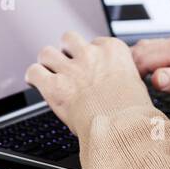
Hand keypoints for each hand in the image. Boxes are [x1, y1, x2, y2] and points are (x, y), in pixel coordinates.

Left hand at [26, 31, 151, 135]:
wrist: (123, 128)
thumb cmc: (133, 113)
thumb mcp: (136, 85)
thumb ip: (122, 77)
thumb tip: (117, 84)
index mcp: (113, 51)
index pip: (94, 42)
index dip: (89, 55)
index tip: (89, 66)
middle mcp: (91, 55)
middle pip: (68, 39)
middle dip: (65, 51)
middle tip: (67, 65)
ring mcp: (71, 69)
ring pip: (47, 52)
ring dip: (47, 62)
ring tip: (49, 72)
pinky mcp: (55, 86)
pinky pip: (34, 72)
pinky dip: (33, 77)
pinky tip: (36, 82)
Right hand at [131, 33, 169, 104]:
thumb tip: (155, 78)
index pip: (143, 57)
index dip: (130, 73)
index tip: (124, 88)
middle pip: (140, 50)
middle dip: (129, 67)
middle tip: (123, 87)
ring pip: (147, 49)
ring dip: (138, 64)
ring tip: (132, 82)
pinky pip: (158, 51)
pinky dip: (148, 62)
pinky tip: (147, 75)